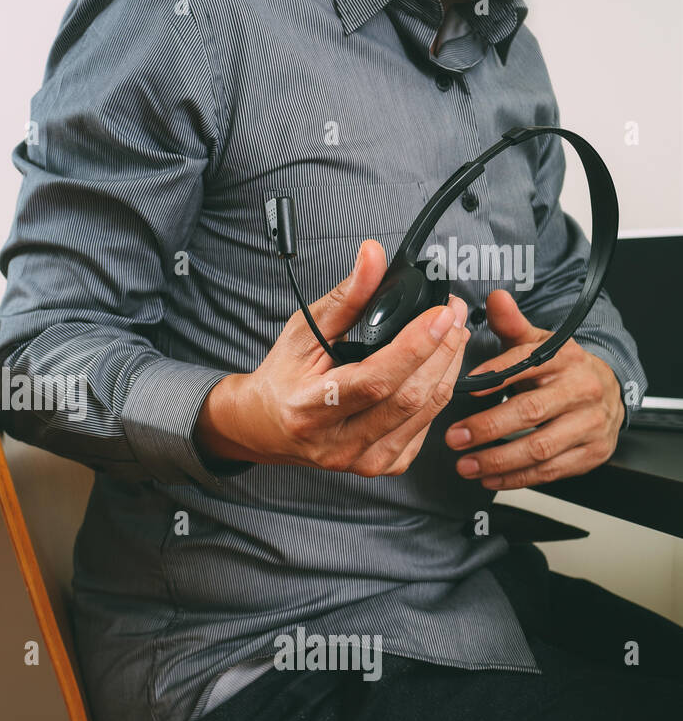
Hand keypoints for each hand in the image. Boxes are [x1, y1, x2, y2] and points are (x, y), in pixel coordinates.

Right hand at [196, 240, 469, 476]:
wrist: (267, 426)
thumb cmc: (284, 377)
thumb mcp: (303, 331)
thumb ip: (345, 297)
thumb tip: (373, 255)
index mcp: (309, 409)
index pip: (375, 380)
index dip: (415, 346)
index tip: (441, 313)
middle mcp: (337, 443)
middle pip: (410, 397)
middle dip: (442, 350)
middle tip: (454, 313)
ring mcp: (363, 460)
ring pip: (426, 412)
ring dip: (448, 366)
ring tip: (453, 332)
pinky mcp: (383, 466)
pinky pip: (426, 427)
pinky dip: (438, 392)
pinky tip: (437, 367)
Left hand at [445, 289, 623, 490]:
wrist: (608, 392)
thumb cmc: (561, 369)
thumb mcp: (539, 342)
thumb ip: (511, 325)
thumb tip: (495, 297)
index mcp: (565, 359)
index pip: (527, 366)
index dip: (495, 378)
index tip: (466, 389)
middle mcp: (581, 391)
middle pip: (530, 412)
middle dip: (487, 428)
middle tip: (453, 438)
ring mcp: (589, 425)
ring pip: (540, 447)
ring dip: (497, 459)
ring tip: (464, 464)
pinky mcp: (591, 453)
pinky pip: (550, 471)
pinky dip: (516, 478)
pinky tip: (489, 478)